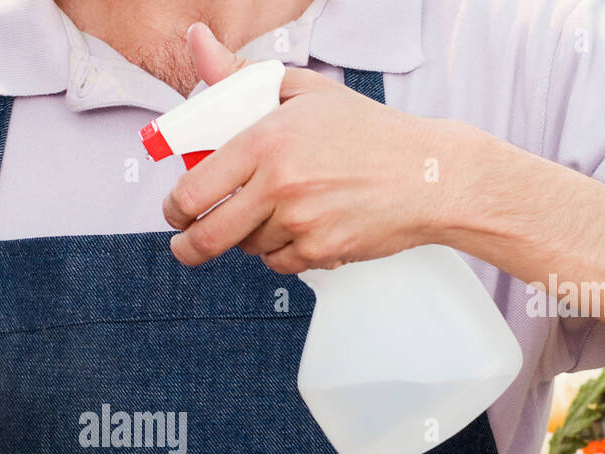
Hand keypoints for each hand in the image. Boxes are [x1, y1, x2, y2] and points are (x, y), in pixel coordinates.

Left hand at [163, 23, 455, 273]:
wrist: (429, 174)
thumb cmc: (366, 132)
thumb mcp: (302, 92)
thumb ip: (239, 75)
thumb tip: (196, 41)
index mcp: (267, 140)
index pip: (195, 189)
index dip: (175, 209)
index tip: (176, 212)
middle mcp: (281, 183)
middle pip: (209, 235)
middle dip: (188, 246)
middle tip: (186, 244)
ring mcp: (301, 221)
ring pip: (248, 247)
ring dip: (250, 237)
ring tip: (277, 212)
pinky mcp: (321, 250)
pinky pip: (279, 262)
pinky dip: (283, 251)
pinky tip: (303, 228)